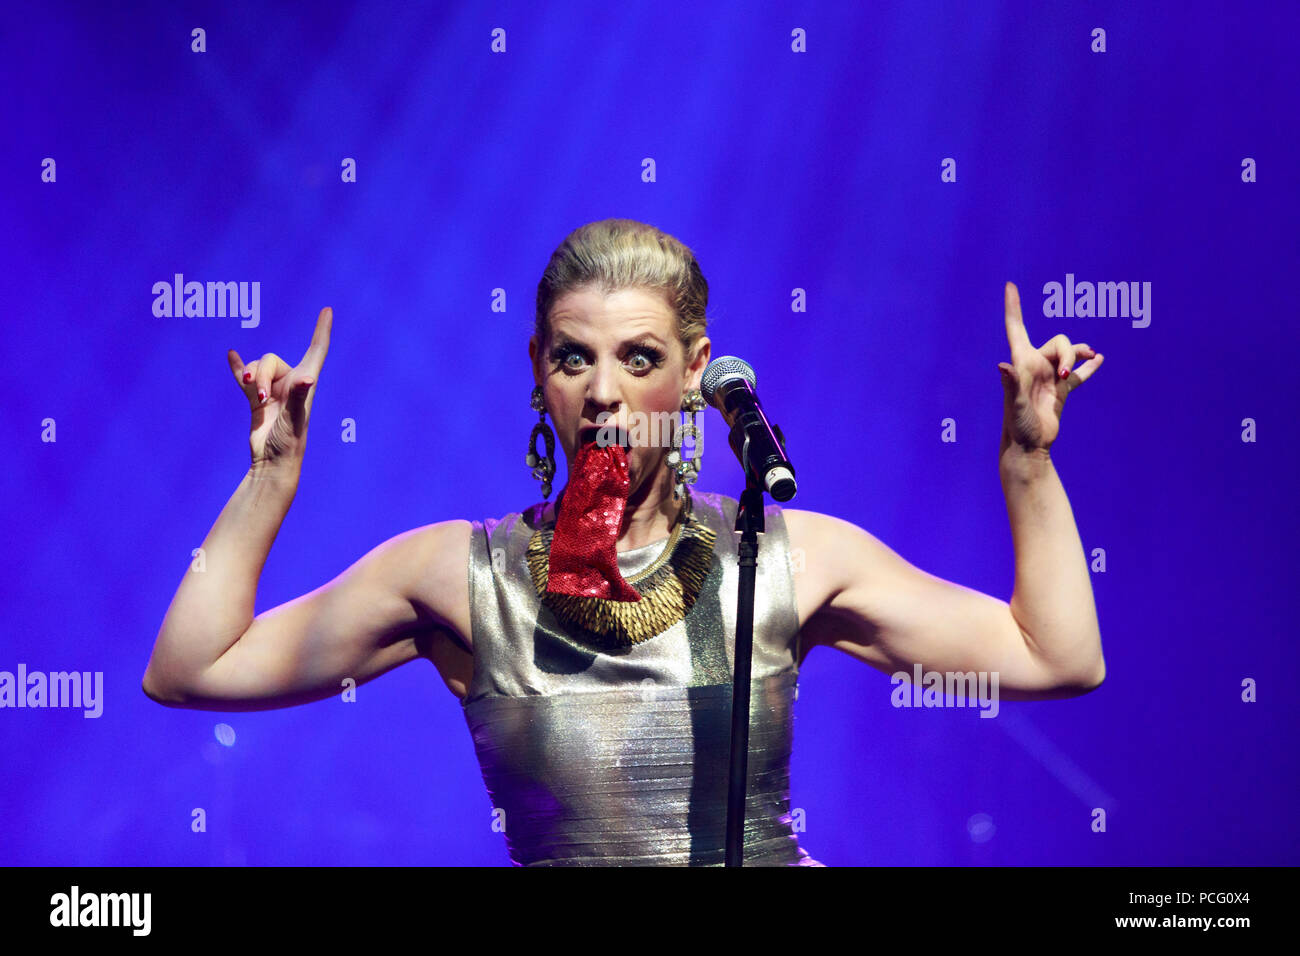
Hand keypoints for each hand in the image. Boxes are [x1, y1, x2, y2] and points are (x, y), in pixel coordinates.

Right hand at [227, 307, 331, 469]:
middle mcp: (291, 382)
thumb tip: (307, 379)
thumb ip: (298, 396)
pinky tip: (232, 355)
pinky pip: (245, 376)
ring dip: (250, 378)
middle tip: (262, 397)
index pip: (317, 350)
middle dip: (260, 375)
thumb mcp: (295, 418)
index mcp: (306, 382)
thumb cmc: (290, 442)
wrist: (273, 461)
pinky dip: (238, 367)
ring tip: (255, 399)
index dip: (322, 330)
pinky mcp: (256, 399)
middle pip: (270, 359)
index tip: (328, 310)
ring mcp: (273, 390)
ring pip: (256, 368)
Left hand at [997, 283, 1102, 453]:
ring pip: (1071, 353)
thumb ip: (1011, 385)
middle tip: (1066, 376)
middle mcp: (1035, 365)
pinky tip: (1100, 360)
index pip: (1016, 328)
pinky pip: (1080, 373)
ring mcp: (1050, 376)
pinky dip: (1089, 366)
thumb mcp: (1015, 405)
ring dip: (1081, 356)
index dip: (1014, 307)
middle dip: (1070, 352)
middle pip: (1059, 342)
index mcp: (1022, 362)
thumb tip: (1003, 366)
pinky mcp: (1062, 390)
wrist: (1029, 447)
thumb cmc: (1018, 426)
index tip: (1010, 285)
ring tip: (1089, 364)